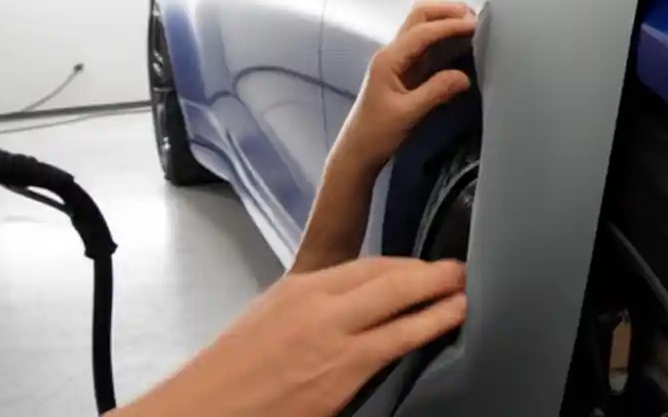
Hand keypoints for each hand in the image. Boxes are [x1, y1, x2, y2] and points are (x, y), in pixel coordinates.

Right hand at [115, 257, 466, 416]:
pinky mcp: (343, 369)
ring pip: (399, 299)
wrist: (203, 411)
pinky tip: (450, 318)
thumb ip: (310, 311)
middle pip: (387, 275)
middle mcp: (318, 303)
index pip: (365, 266)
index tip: (422, 267)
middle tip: (457, 268)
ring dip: (439, 291)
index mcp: (298, 289)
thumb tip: (348, 310)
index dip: (402, 265)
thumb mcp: (269, 323)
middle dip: (428, 271)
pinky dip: (431, 323)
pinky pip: (398, 339)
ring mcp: (333, 334)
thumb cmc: (230, 378)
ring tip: (464, 288)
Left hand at [291, 1, 475, 272]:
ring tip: (473, 25)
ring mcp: (398, 59)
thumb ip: (435, 92)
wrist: (358, 150)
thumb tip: (464, 76)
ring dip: (445, 19)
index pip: (423, 32)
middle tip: (476, 17)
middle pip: (419, 16)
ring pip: (422, 26)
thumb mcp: (408, 114)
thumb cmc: (378, 133)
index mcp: (390, 59)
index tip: (476, 25)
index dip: (450, 25)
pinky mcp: (405, 69)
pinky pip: (426, 43)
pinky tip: (461, 42)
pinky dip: (444, 35)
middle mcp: (392, 52)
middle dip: (447, 11)